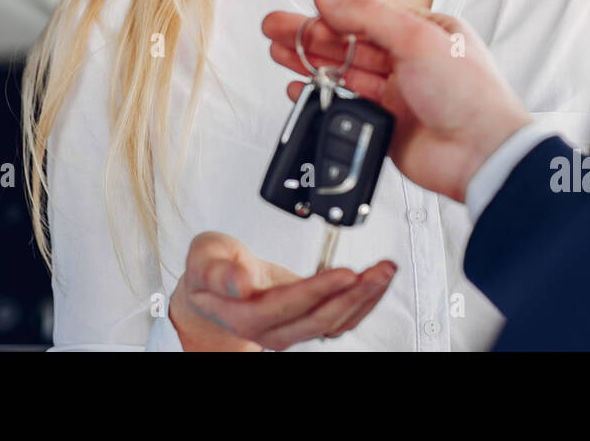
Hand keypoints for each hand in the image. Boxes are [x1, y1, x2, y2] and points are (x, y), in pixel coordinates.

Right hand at [168, 232, 396, 350]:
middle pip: (321, 319)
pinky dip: (362, 300)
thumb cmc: (209, 270)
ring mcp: (292, 328)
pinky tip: (376, 281)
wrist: (211, 293)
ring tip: (385, 271)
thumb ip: (219, 270)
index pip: (288, 305)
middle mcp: (273, 329)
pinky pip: (341, 318)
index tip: (345, 272)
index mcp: (246, 314)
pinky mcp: (307, 320)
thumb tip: (240, 281)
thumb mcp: (204, 258)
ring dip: (365, 298)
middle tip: (380, 269)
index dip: (319, 290)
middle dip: (355, 294)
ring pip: (336, 322)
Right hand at [261, 0, 531, 201]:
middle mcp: (411, 61)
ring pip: (344, 74)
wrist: (482, 153)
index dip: (331, 15)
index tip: (301, 11)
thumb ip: (368, 16)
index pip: (367, 17)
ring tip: (278, 53)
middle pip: (349, 44)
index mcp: (425, 32)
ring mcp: (398, 95)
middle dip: (310, 36)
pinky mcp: (387, 126)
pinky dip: (321, 97)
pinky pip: (346, 106)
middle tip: (275, 29)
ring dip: (310, 64)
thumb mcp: (418, 37)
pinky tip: (301, 88)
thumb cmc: (469, 93)